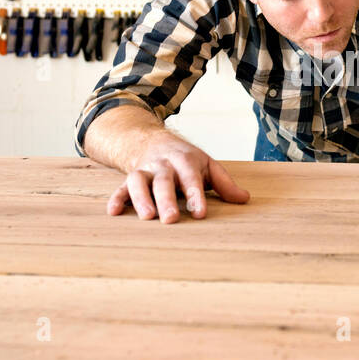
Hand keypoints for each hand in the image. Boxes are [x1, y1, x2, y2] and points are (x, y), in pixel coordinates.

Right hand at [108, 135, 249, 222]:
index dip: (196, 195)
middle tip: (171, 219)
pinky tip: (114, 212)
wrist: (152, 140)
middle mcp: (164, 166)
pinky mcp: (130, 177)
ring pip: (139, 182)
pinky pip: (121, 187)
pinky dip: (116, 198)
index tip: (199, 213)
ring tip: (146, 217)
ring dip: (141, 198)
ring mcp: (145, 171)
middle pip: (164, 182)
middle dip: (167, 200)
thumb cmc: (185, 159)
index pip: (191, 179)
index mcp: (185, 162)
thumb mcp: (207, 165)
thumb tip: (245, 199)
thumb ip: (224, 183)